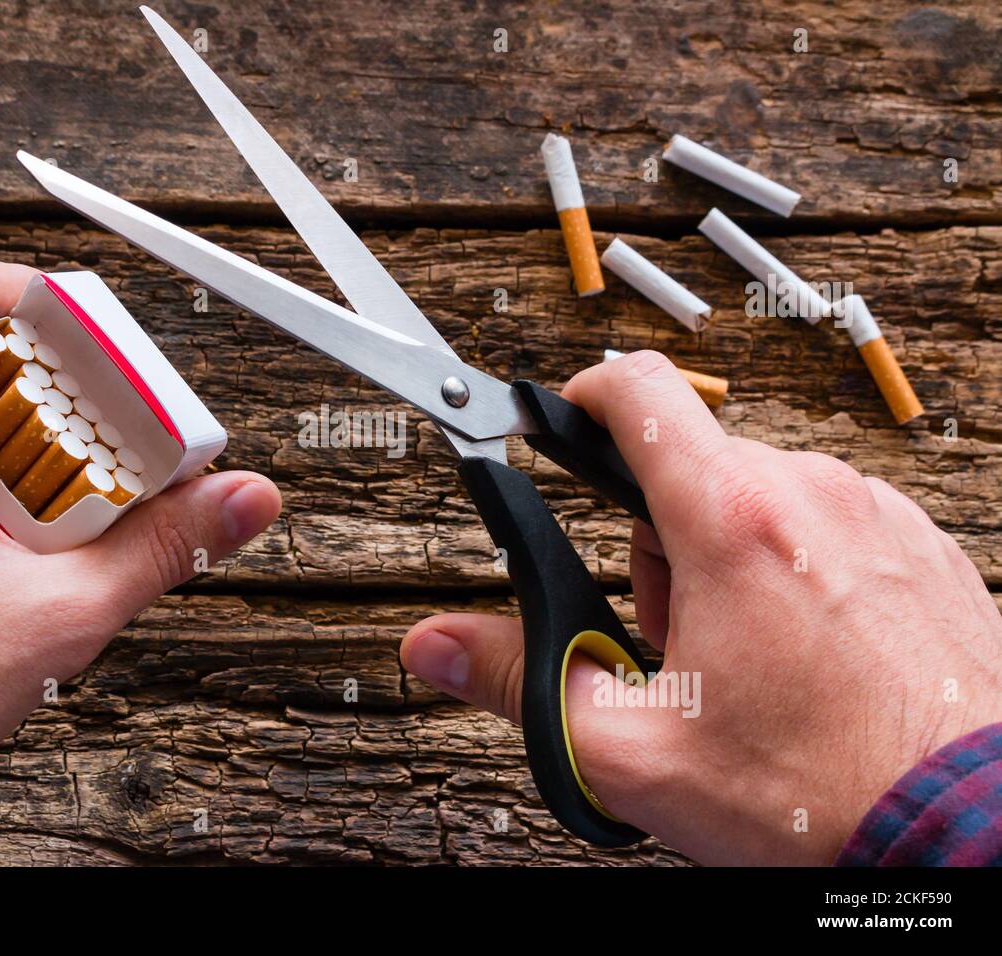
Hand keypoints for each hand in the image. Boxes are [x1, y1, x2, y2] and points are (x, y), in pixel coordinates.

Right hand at [401, 350, 1001, 863]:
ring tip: (750, 662)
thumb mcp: (633, 748)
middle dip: (661, 544)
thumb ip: (519, 682)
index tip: (563, 421)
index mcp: (731, 520)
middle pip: (692, 472)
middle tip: (678, 638)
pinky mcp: (921, 549)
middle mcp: (812, 494)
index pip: (637, 393)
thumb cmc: (817, 792)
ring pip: (763, 501)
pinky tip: (810, 658)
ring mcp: (877, 517)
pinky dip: (801, 574)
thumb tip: (435, 647)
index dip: (582, 396)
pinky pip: (830, 528)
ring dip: (733, 562)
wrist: (965, 832)